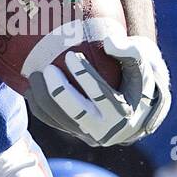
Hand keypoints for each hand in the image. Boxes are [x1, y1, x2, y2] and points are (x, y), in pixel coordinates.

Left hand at [26, 34, 170, 146]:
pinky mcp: (77, 133)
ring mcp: (88, 134)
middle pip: (75, 112)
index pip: (101, 95)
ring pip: (60, 120)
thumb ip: (131, 51)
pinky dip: (40, 107)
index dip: (84, 75)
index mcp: (124, 113)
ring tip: (33, 76)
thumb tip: (108, 43)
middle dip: (57, 91)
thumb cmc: (140, 76)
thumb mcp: (144, 62)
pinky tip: (31, 87)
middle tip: (46, 70)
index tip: (70, 55)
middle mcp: (105, 130)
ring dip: (42, 100)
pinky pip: (54, 122)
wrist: (141, 107)